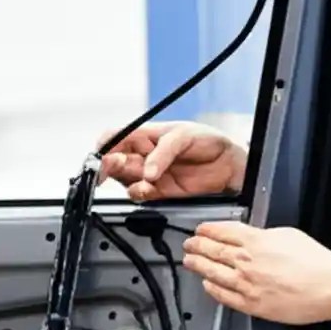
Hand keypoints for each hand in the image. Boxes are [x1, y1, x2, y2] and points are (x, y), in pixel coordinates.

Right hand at [96, 121, 246, 201]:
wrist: (229, 164)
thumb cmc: (207, 140)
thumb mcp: (183, 135)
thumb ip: (163, 152)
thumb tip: (147, 171)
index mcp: (145, 135)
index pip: (114, 137)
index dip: (104, 145)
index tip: (102, 154)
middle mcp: (143, 155)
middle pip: (114, 160)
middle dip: (109, 164)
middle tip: (112, 165)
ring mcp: (149, 174)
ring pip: (124, 179)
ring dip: (124, 179)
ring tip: (140, 176)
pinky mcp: (159, 191)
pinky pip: (140, 194)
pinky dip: (140, 193)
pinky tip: (148, 188)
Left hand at [181, 221, 330, 324]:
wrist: (330, 286)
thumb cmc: (316, 262)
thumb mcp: (287, 235)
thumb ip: (263, 235)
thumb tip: (251, 237)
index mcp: (256, 241)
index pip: (222, 232)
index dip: (207, 230)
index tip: (200, 230)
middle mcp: (247, 262)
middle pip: (213, 251)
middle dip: (196, 246)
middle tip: (188, 245)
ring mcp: (247, 284)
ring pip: (213, 272)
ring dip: (198, 266)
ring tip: (190, 262)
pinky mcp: (252, 304)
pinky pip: (224, 296)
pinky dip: (212, 289)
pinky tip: (207, 285)